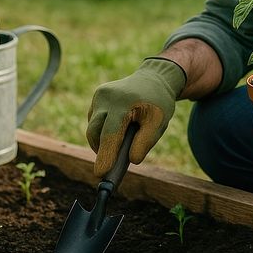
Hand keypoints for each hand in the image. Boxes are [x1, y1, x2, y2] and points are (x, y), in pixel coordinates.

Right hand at [87, 57, 185, 175]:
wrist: (154, 78)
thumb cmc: (158, 102)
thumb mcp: (159, 123)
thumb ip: (145, 142)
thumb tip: (132, 161)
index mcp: (122, 104)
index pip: (110, 135)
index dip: (105, 156)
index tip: (100, 174)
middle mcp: (106, 98)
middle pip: (96, 133)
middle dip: (101, 151)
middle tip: (109, 168)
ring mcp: (99, 95)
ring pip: (93, 127)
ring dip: (102, 140)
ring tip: (117, 146)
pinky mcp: (97, 96)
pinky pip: (95, 119)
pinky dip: (102, 130)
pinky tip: (116, 131)